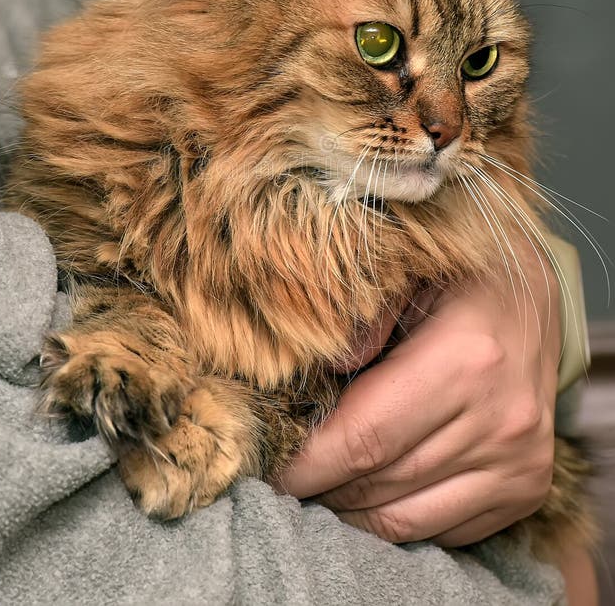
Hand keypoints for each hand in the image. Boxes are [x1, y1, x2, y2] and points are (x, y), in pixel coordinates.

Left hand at [276, 242, 560, 545]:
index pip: (365, 437)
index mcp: (465, 360)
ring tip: (320, 488)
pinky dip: (398, 521)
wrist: (533, 295)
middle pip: (381, 482)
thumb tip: (324, 371)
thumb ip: (365, 317)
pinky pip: (446, 530)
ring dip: (353, 513)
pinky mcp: (529, 486)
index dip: (308, 462)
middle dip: (322, 488)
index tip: (268, 464)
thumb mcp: (409, 272)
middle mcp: (499, 419)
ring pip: (409, 518)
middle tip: (283, 476)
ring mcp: (519, 460)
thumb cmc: (460, 275)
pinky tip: (369, 494)